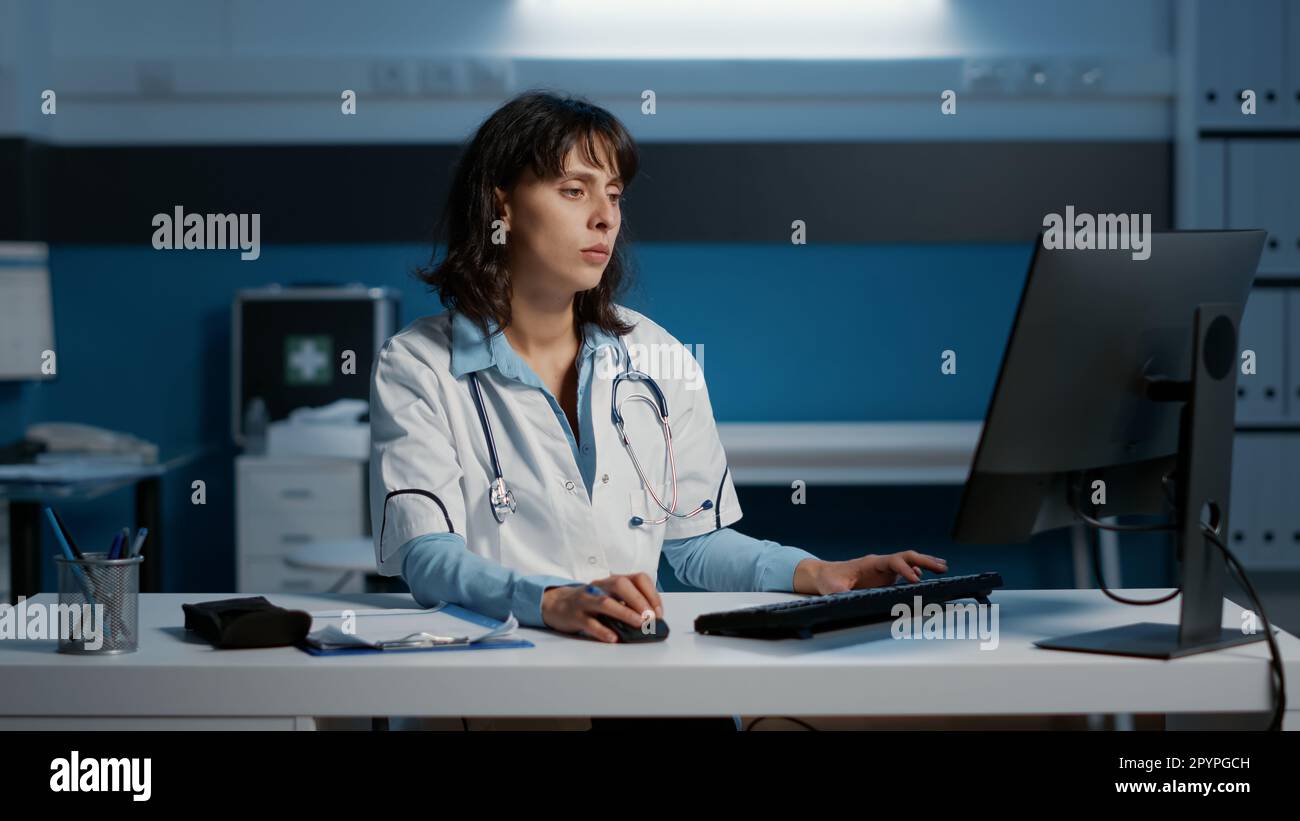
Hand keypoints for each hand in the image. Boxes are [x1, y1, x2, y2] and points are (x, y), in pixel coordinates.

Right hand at [540, 572, 663, 642]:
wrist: (556, 604)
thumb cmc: (590, 602)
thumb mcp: (610, 596)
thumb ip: (629, 604)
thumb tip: (652, 619)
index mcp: (613, 581)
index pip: (638, 578)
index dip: (652, 594)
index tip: (659, 612)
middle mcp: (600, 587)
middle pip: (621, 585)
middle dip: (639, 601)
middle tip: (650, 618)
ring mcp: (586, 601)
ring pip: (605, 602)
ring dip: (625, 613)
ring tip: (639, 624)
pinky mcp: (575, 616)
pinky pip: (589, 623)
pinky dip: (603, 630)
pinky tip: (613, 637)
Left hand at [792, 550, 947, 595]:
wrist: (824, 574)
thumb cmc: (828, 580)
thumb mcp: (831, 588)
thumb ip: (839, 593)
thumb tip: (845, 600)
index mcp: (870, 563)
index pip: (893, 562)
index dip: (905, 570)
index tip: (916, 580)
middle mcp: (880, 563)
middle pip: (906, 557)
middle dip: (924, 561)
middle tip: (942, 567)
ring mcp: (883, 568)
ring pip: (908, 561)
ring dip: (925, 563)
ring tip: (944, 567)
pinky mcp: (884, 575)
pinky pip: (905, 570)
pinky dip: (919, 570)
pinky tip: (929, 574)